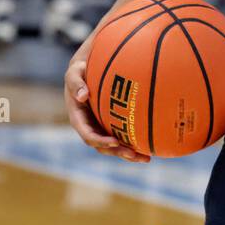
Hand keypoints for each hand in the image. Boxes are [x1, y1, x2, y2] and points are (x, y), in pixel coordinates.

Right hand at [64, 18, 151, 162]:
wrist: (87, 65)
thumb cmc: (81, 67)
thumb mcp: (74, 71)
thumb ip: (76, 82)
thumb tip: (82, 96)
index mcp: (78, 116)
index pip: (87, 134)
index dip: (100, 141)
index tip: (115, 142)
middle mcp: (89, 125)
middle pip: (102, 145)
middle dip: (118, 152)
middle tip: (135, 155)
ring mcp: (99, 125)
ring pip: (113, 144)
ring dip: (128, 153)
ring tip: (147, 158)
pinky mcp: (109, 123)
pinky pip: (121, 135)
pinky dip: (133, 142)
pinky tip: (150, 145)